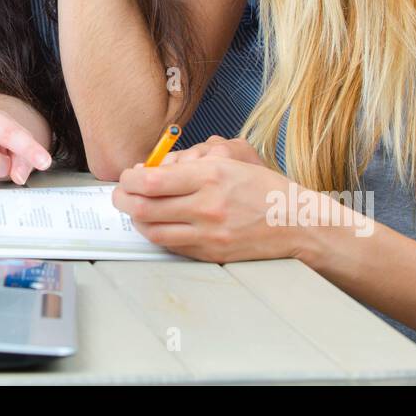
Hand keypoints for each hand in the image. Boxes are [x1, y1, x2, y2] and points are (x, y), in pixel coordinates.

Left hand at [112, 136, 299, 262]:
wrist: (296, 223)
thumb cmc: (264, 190)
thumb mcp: (229, 163)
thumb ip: (189, 166)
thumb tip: (152, 170)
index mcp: (211, 176)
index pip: (152, 180)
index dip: (130, 179)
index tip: (127, 176)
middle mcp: (208, 205)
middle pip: (145, 207)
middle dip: (123, 200)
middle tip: (120, 195)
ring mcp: (209, 233)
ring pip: (153, 230)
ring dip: (136, 220)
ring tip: (135, 211)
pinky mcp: (211, 252)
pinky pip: (172, 245)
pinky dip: (157, 234)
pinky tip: (157, 225)